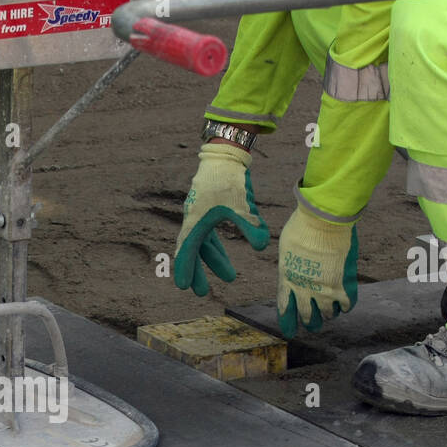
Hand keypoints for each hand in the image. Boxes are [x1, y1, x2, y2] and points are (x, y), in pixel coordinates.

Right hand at [174, 143, 270, 296]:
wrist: (226, 154)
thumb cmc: (231, 179)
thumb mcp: (242, 204)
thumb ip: (251, 226)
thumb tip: (262, 247)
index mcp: (196, 221)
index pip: (188, 250)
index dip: (186, 269)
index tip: (183, 287)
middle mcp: (194, 219)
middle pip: (193, 251)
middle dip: (198, 272)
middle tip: (201, 292)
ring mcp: (200, 214)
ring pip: (203, 243)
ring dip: (214, 261)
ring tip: (231, 276)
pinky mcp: (209, 209)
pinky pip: (210, 234)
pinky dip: (217, 246)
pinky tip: (226, 254)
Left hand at [277, 206, 358, 337]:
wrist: (322, 221)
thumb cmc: (302, 227)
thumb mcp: (287, 246)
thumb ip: (290, 261)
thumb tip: (293, 265)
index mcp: (286, 279)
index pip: (284, 305)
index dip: (287, 320)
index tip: (289, 332)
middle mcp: (301, 289)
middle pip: (306, 314)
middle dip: (309, 321)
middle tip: (312, 326)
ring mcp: (321, 289)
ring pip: (325, 313)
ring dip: (328, 315)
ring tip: (329, 315)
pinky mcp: (339, 286)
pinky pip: (344, 304)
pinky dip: (345, 306)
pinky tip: (345, 307)